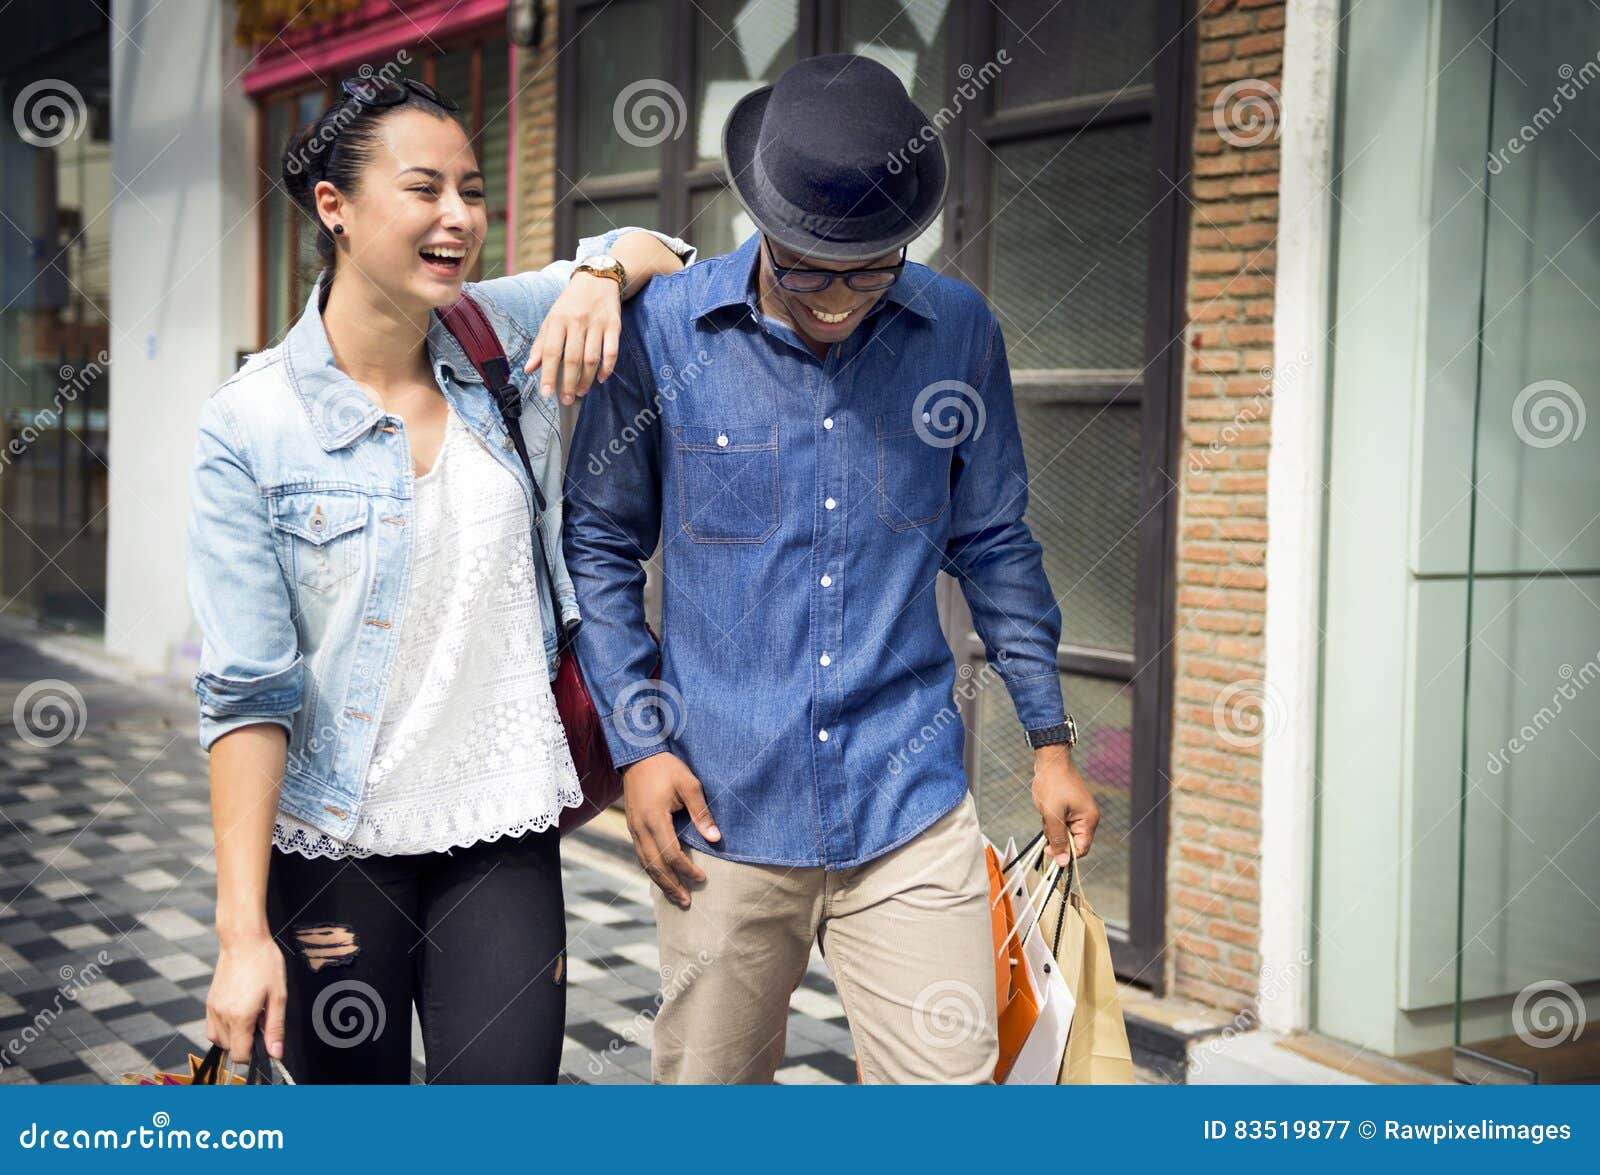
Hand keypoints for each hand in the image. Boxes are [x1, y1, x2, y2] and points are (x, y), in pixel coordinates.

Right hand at [206, 929, 286, 1065]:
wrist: (243, 940)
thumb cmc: (264, 963)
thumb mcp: (278, 996)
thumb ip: (275, 1027)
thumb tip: (275, 1053)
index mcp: (240, 1017)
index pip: (240, 1055)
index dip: (254, 1055)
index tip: (265, 1044)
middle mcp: (222, 1016)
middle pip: (230, 1049)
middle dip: (246, 1043)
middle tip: (261, 1021)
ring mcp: (212, 1009)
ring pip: (219, 1040)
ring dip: (234, 1036)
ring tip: (251, 1015)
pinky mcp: (209, 1002)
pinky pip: (213, 1027)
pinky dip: (225, 1028)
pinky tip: (240, 1011)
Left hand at [523, 272, 622, 404]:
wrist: (597, 279)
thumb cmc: (571, 303)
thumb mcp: (551, 318)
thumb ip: (541, 344)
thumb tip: (530, 369)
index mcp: (558, 319)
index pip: (551, 351)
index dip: (549, 374)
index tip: (547, 393)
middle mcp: (577, 321)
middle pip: (573, 358)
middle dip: (568, 382)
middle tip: (566, 399)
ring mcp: (597, 324)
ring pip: (592, 358)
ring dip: (586, 379)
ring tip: (580, 392)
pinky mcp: (614, 326)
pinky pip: (611, 351)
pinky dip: (607, 368)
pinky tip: (600, 378)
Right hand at [621, 750, 719, 907]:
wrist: (638, 754)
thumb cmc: (666, 767)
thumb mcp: (689, 785)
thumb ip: (702, 813)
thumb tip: (715, 839)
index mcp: (654, 819)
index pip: (671, 854)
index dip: (686, 870)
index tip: (702, 879)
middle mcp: (640, 828)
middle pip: (655, 866)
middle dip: (671, 886)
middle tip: (687, 902)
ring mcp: (633, 828)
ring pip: (645, 863)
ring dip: (660, 882)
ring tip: (675, 896)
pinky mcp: (632, 825)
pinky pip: (640, 854)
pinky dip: (651, 869)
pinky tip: (661, 876)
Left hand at [1031, 745, 1099, 866]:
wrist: (1050, 760)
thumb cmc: (1052, 785)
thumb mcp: (1052, 815)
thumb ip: (1057, 839)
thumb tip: (1063, 862)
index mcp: (1089, 820)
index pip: (1081, 849)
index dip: (1065, 854)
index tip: (1048, 850)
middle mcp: (1088, 817)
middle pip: (1073, 841)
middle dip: (1056, 837)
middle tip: (1046, 823)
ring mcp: (1079, 812)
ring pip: (1064, 832)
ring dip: (1052, 827)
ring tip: (1047, 811)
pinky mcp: (1071, 807)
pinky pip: (1061, 822)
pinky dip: (1052, 819)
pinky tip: (1047, 808)